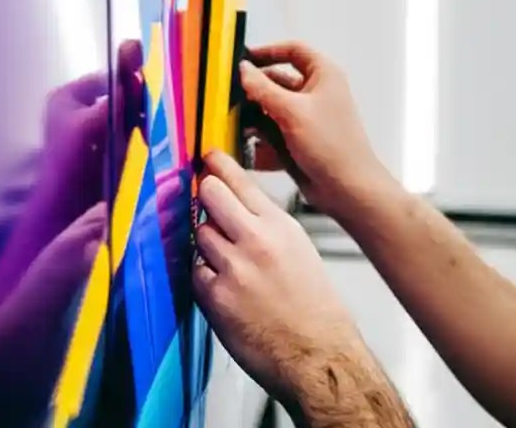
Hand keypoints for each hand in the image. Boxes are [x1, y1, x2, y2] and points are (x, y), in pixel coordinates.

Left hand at [192, 152, 364, 408]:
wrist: (319, 355)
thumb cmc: (316, 309)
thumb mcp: (299, 250)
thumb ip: (268, 225)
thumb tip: (237, 206)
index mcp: (280, 226)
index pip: (239, 181)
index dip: (217, 167)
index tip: (207, 159)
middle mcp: (256, 240)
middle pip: (209, 195)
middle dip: (204, 197)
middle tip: (205, 204)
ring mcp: (233, 268)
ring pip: (199, 233)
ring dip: (206, 243)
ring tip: (228, 262)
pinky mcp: (215, 296)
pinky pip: (195, 270)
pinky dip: (204, 275)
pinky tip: (225, 287)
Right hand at [241, 42, 396, 213]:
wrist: (348, 189)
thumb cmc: (332, 145)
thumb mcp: (292, 111)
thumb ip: (263, 88)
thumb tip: (243, 70)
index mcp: (323, 75)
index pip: (294, 50)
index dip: (269, 51)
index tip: (244, 58)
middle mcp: (316, 93)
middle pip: (278, 80)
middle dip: (255, 89)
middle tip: (232, 95)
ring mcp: (308, 117)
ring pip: (273, 107)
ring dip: (254, 114)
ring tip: (235, 122)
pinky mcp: (300, 139)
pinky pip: (274, 131)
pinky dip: (261, 136)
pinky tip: (247, 144)